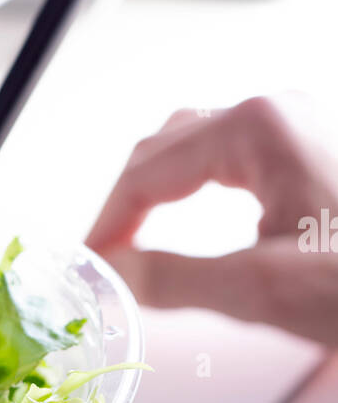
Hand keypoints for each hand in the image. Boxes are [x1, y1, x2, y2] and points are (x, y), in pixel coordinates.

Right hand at [87, 96, 337, 344]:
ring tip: (132, 236)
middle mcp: (276, 113)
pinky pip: (232, 156)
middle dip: (127, 202)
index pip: (148, 171)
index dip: (108, 221)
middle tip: (104, 256)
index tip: (88, 264)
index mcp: (257, 129)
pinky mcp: (313, 151)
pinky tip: (185, 214)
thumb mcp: (262, 289)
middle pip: (168, 148)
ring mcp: (297, 128)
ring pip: (198, 148)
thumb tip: (112, 272)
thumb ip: (173, 279)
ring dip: (158, 189)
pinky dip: (194, 185)